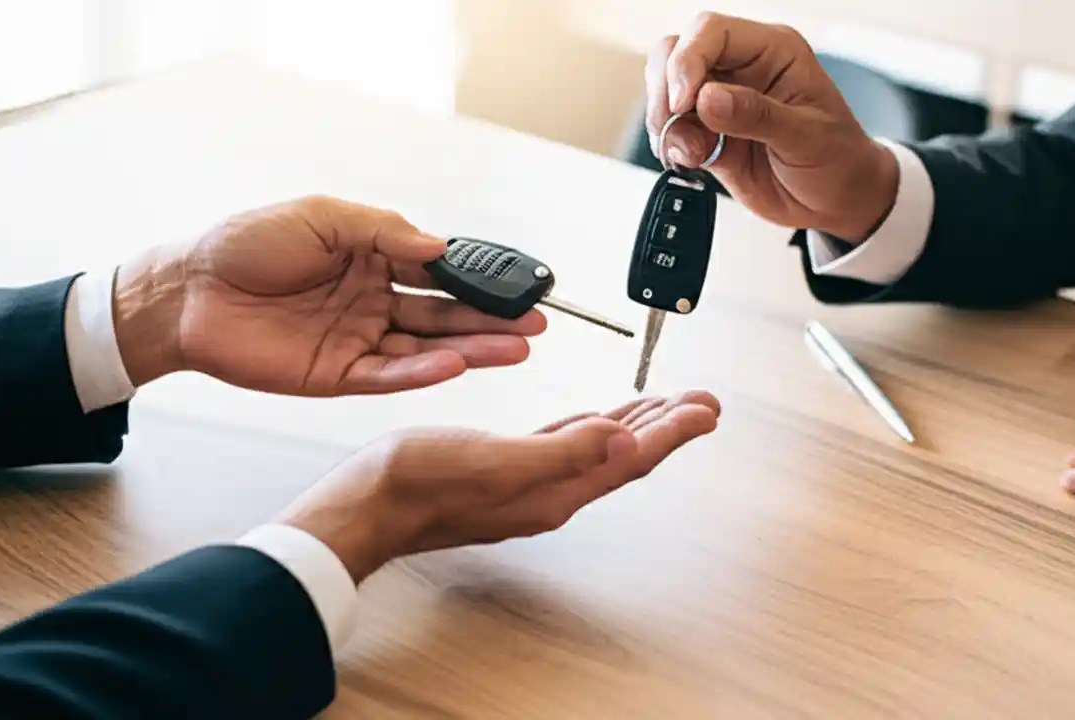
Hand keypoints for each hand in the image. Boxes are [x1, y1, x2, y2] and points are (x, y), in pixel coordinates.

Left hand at [111, 195, 544, 393]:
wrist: (187, 291)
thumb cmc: (245, 245)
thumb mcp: (320, 216)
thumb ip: (383, 230)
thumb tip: (438, 247)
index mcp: (373, 258)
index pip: (440, 271)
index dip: (479, 279)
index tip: (518, 285)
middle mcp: (375, 301)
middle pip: (445, 315)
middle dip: (491, 321)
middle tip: (534, 325)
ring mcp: (359, 340)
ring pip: (427, 349)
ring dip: (472, 350)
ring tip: (515, 350)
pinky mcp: (338, 375)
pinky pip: (389, 375)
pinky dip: (423, 373)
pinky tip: (457, 365)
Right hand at [275, 392, 720, 582]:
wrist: (366, 508)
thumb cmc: (420, 485)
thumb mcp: (497, 461)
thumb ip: (564, 452)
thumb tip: (625, 440)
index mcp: (557, 489)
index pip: (632, 457)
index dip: (674, 432)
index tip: (707, 409)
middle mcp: (551, 490)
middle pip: (625, 454)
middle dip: (667, 427)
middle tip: (700, 404)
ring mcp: (529, 483)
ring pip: (599, 449)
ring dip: (635, 426)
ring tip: (665, 407)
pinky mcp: (505, 471)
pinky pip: (566, 446)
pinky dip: (590, 428)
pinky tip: (594, 420)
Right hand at [646, 12, 898, 239]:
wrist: (837, 201)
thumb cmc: (838, 159)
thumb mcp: (807, 136)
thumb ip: (757, 115)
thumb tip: (708, 99)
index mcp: (773, 51)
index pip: (712, 32)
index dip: (688, 61)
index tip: (685, 102)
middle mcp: (741, 69)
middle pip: (676, 51)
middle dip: (666, 89)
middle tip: (675, 124)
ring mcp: (720, 100)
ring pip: (665, 89)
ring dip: (665, 122)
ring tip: (692, 152)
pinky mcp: (707, 132)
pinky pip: (671, 128)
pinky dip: (669, 145)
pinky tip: (691, 160)